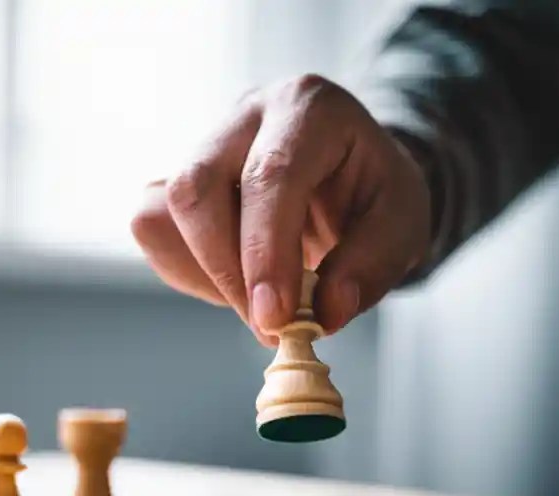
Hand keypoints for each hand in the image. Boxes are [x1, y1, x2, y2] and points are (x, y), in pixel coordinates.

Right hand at [130, 74, 432, 345]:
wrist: (351, 173)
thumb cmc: (374, 192)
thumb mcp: (404, 223)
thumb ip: (372, 266)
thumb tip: (325, 312)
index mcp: (309, 108)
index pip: (272, 176)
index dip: (265, 252)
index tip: (273, 317)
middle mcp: (248, 114)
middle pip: (197, 186)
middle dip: (224, 268)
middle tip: (266, 323)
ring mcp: (205, 143)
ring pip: (163, 209)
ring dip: (204, 271)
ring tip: (257, 297)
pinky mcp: (177, 176)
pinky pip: (154, 230)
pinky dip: (188, 270)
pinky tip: (235, 280)